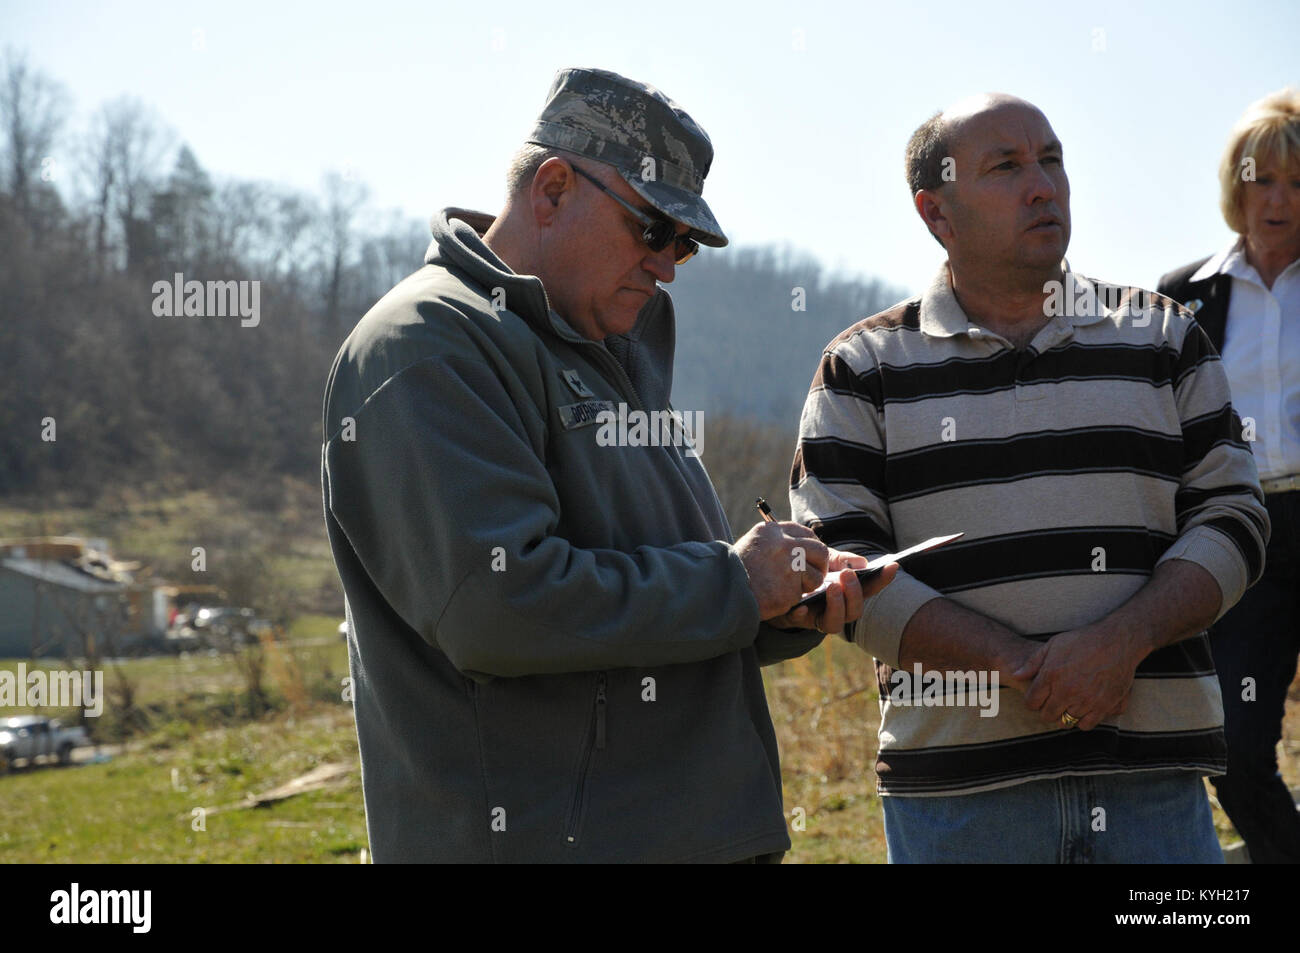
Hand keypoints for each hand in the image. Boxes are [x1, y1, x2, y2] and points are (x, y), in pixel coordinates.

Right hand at [736, 521, 828, 619]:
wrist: (721, 591)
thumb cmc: (735, 569)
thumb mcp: (752, 544)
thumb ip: (774, 541)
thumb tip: (798, 543)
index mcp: (772, 530)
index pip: (805, 533)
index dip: (811, 546)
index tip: (810, 557)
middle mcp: (784, 544)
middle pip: (819, 550)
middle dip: (820, 565)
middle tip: (814, 576)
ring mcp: (788, 565)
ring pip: (816, 574)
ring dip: (808, 585)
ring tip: (790, 589)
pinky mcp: (791, 587)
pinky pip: (803, 593)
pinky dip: (794, 598)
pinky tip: (777, 597)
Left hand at [769, 551, 898, 634]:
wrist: (772, 581)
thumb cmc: (804, 569)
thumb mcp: (822, 560)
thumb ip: (840, 560)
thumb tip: (862, 563)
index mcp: (845, 593)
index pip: (868, 589)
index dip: (882, 580)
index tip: (893, 566)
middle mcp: (834, 609)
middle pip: (854, 612)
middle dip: (854, 594)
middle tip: (846, 575)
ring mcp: (816, 616)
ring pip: (833, 624)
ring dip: (837, 606)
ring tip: (832, 587)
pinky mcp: (795, 618)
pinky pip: (800, 621)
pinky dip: (803, 614)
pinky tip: (802, 606)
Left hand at [1015, 620, 1143, 730]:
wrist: (1117, 641)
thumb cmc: (1082, 640)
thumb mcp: (1053, 645)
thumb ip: (1032, 663)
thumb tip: (1016, 675)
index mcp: (1051, 676)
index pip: (1032, 703)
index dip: (1032, 701)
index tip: (1038, 697)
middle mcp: (1067, 691)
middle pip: (1047, 716)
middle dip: (1047, 710)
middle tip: (1053, 701)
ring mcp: (1086, 700)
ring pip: (1066, 721)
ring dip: (1065, 714)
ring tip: (1069, 703)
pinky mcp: (1104, 706)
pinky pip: (1086, 724)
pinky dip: (1083, 719)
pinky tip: (1083, 708)